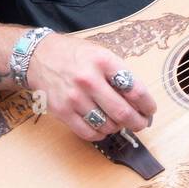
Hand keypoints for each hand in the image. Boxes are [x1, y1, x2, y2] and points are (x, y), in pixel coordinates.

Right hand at [25, 33, 157, 141]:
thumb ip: (119, 74)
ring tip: (118, 122)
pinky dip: (100, 134)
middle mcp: (88, 79)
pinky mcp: (62, 111)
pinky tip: (102, 127)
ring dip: (117, 128)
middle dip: (137, 122)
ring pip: (106, 125)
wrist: (38, 56)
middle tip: (141, 123)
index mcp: (103, 61)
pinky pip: (88, 132)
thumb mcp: (100, 54)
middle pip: (122, 112)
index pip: (135, 89)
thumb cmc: (74, 55)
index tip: (150, 110)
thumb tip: (139, 101)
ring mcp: (74, 97)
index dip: (147, 104)